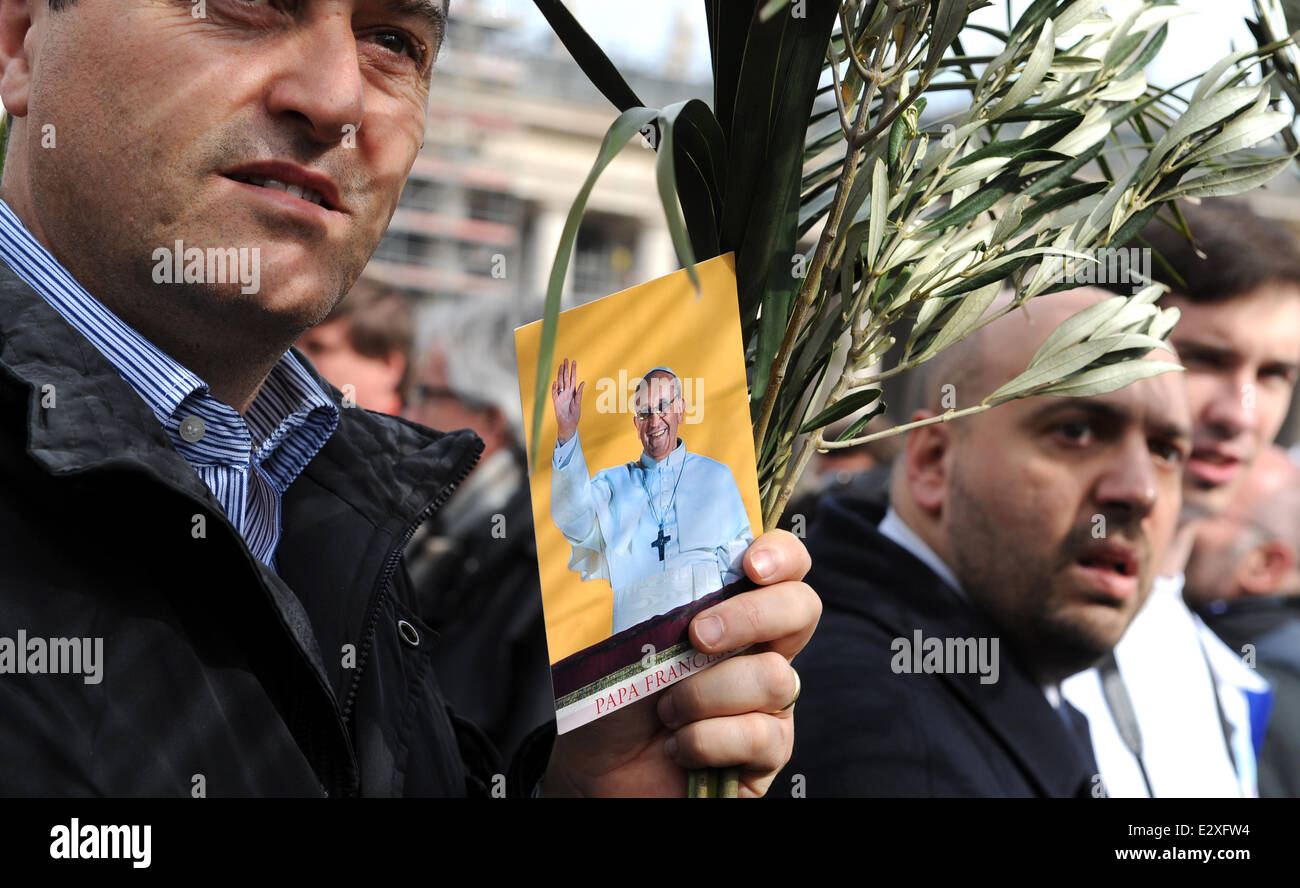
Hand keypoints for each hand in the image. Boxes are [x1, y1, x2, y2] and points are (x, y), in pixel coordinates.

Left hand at [541, 529, 819, 796]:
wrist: (594, 767)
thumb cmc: (608, 693)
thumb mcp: (621, 633)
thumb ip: (650, 591)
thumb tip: (648, 540)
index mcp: (732, 609)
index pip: (785, 565)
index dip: (781, 555)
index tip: (751, 565)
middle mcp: (761, 649)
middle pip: (802, 609)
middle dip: (751, 617)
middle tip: (697, 635)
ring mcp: (770, 703)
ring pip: (774, 678)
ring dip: (705, 693)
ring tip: (665, 710)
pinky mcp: (766, 755)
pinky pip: (762, 737)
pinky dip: (707, 739)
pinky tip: (676, 746)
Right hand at [552, 357, 583, 444]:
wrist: (568, 424)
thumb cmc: (574, 415)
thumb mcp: (578, 403)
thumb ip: (580, 393)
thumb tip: (583, 382)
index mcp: (572, 392)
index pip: (573, 378)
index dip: (573, 370)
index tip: (574, 362)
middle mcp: (566, 392)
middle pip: (565, 378)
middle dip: (566, 369)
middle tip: (566, 359)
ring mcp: (560, 396)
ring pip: (560, 383)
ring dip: (560, 374)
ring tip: (561, 366)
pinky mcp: (556, 402)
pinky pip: (554, 393)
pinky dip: (555, 388)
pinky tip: (556, 382)